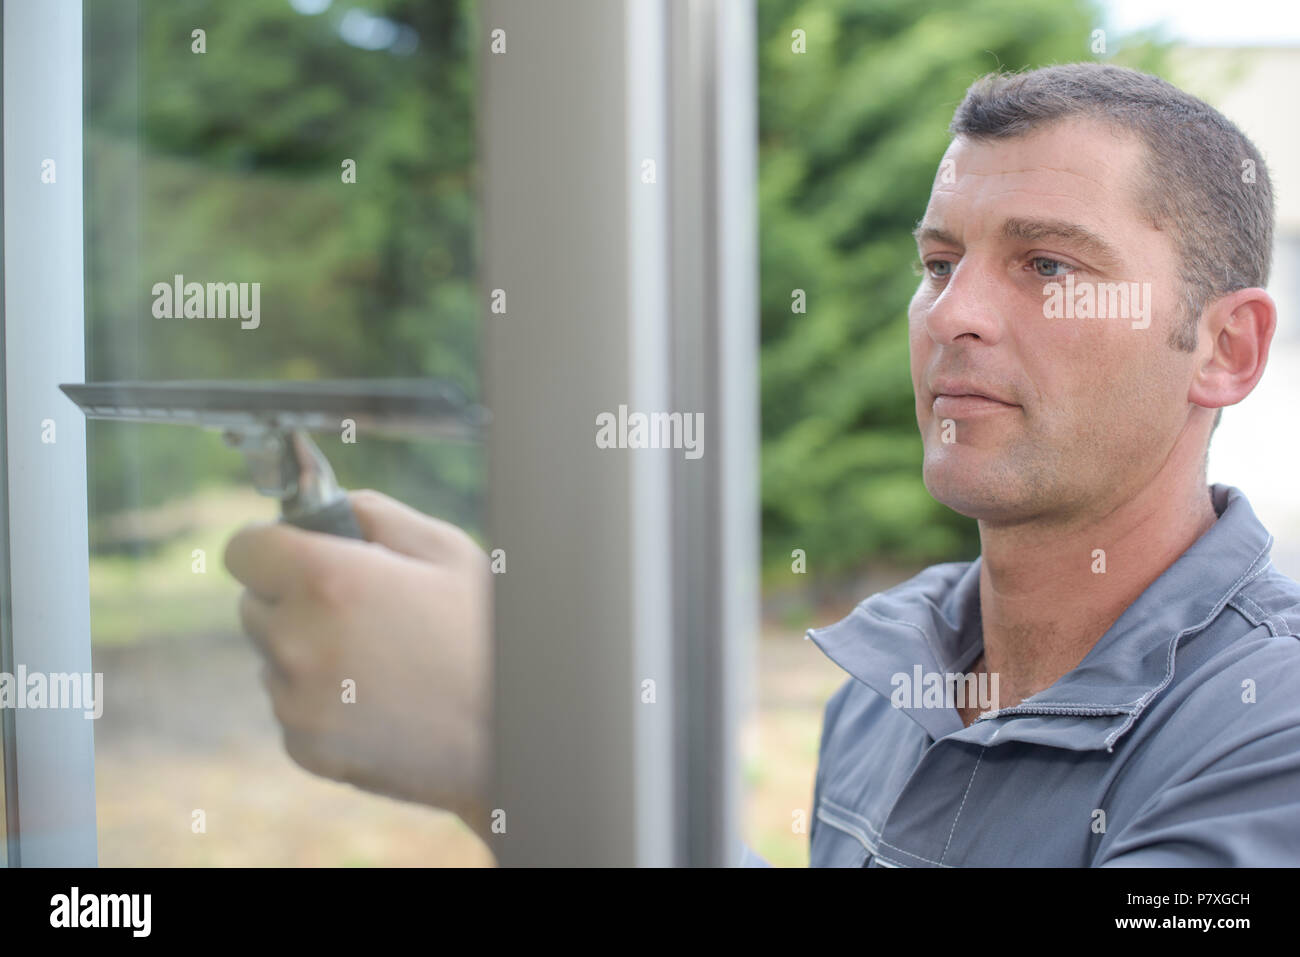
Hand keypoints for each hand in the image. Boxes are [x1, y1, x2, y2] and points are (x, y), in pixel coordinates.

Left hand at [223, 489, 492, 843]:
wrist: (509, 731)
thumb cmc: (484, 633)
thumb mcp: (445, 551)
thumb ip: (374, 514)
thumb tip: (328, 507)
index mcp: (326, 581)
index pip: (242, 548)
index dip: (272, 546)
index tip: (297, 554)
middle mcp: (297, 641)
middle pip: (253, 605)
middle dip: (292, 600)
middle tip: (357, 609)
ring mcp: (296, 702)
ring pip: (273, 659)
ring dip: (306, 653)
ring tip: (378, 660)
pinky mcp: (305, 747)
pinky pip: (291, 708)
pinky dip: (320, 702)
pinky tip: (377, 698)